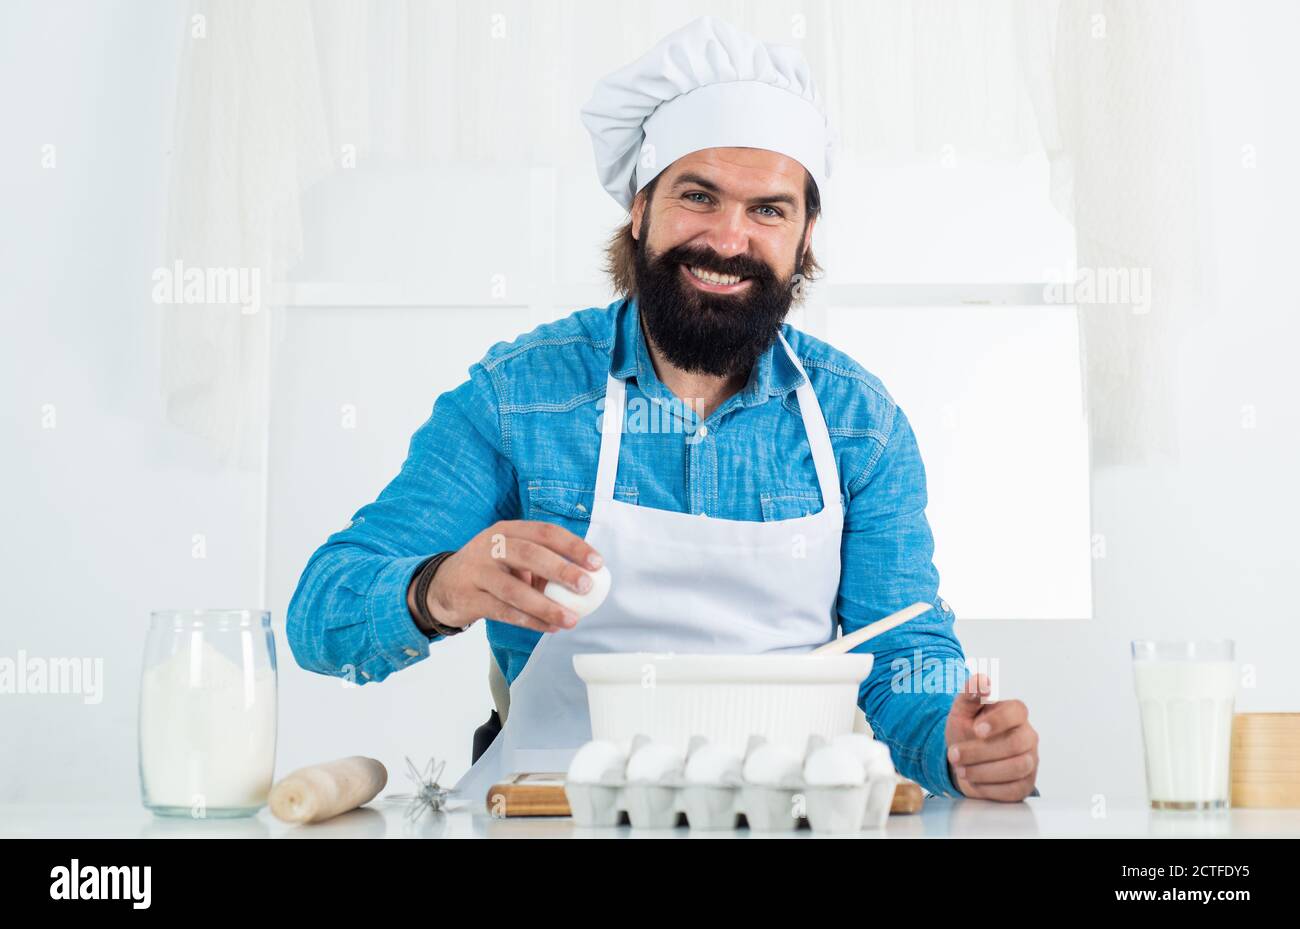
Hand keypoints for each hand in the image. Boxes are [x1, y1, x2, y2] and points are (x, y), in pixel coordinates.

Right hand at [424, 520, 603, 632]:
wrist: (443, 585)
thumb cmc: (491, 569)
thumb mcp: (513, 557)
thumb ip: (543, 565)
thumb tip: (588, 580)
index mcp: (508, 530)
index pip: (545, 532)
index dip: (573, 546)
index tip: (597, 563)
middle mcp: (491, 546)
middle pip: (530, 554)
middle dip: (562, 571)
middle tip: (586, 587)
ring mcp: (477, 571)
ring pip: (515, 589)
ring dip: (547, 606)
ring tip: (571, 619)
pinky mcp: (469, 597)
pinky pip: (504, 611)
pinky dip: (529, 621)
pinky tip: (549, 627)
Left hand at [944, 673, 1037, 801]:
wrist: (964, 759)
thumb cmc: (967, 730)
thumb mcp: (962, 710)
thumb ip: (970, 693)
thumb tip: (981, 680)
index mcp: (1015, 714)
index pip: (1017, 712)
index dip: (998, 720)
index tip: (976, 729)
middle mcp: (1028, 736)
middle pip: (1016, 743)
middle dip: (981, 751)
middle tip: (954, 755)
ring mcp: (1030, 761)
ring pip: (1017, 767)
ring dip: (983, 770)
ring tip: (961, 769)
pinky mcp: (1025, 784)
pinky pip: (1014, 789)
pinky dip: (989, 787)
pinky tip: (974, 782)